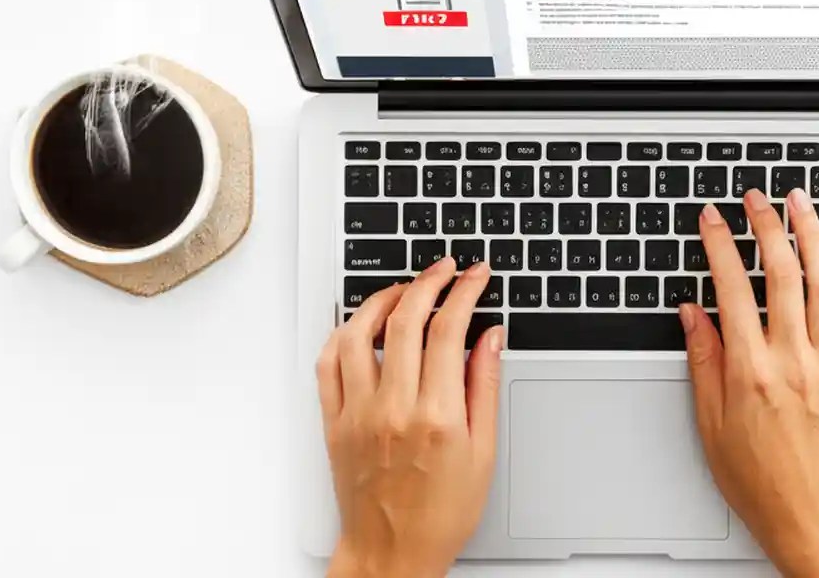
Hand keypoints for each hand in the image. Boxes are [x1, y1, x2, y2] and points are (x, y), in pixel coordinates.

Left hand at [317, 257, 503, 577]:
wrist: (393, 553)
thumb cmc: (441, 513)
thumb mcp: (484, 451)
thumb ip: (485, 386)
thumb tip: (490, 336)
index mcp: (438, 415)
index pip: (449, 329)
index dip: (465, 291)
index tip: (475, 276)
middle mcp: (394, 408)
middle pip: (405, 318)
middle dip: (429, 281)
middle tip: (445, 269)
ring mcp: (358, 413)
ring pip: (358, 332)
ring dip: (383, 298)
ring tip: (404, 289)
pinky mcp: (334, 422)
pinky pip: (328, 363)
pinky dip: (343, 333)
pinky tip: (361, 325)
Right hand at [680, 188, 818, 577]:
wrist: (809, 513)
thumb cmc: (758, 477)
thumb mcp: (710, 422)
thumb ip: (703, 360)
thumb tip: (693, 313)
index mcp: (750, 370)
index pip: (732, 288)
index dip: (719, 245)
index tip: (711, 219)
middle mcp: (791, 359)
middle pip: (781, 274)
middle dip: (766, 226)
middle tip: (755, 198)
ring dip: (812, 237)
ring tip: (800, 205)